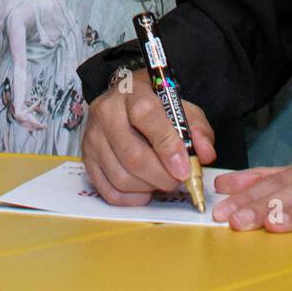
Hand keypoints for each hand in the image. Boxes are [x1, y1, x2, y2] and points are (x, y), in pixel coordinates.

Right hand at [81, 69, 216, 204]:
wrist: (125, 98)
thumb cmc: (156, 104)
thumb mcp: (181, 106)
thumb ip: (197, 129)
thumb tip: (205, 155)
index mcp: (132, 92)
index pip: (146, 115)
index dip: (167, 145)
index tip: (184, 168)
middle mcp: (106, 112)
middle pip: (132, 154)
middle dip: (160, 175)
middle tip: (178, 181)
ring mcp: (92, 137)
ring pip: (120, 176)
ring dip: (148, 187)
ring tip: (163, 182)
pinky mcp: (86, 158)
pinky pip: (107, 190)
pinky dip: (131, 198)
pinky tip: (145, 190)